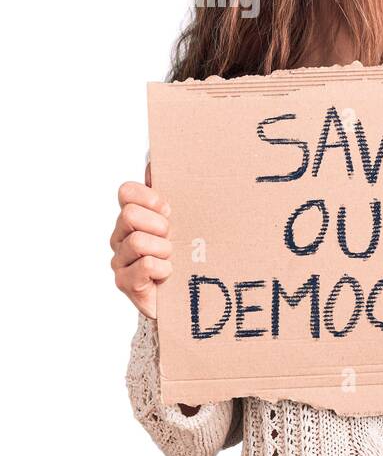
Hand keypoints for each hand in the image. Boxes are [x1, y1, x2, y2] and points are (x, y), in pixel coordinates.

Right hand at [111, 162, 173, 319]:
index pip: (127, 191)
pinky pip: (146, 266)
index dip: (148, 196)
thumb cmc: (187, 253)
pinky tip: (168, 274)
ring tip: (172, 258)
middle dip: (158, 224)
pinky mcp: (125, 283)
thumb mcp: (185, 220)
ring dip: (164, 249)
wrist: (189, 295)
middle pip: (129, 214)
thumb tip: (154, 160)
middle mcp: (121, 236)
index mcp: (133, 216)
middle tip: (171, 237)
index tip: (168, 208)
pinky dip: (163, 269)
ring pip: (138, 241)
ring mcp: (120, 260)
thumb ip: (171, 192)